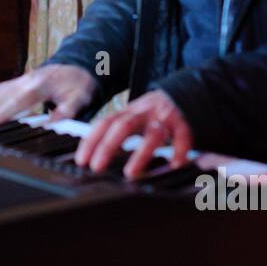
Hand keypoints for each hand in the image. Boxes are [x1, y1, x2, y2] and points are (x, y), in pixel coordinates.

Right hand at [0, 64, 98, 128]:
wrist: (80, 65)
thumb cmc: (80, 85)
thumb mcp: (81, 98)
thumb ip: (68, 110)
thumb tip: (52, 123)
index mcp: (40, 86)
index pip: (17, 101)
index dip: (1, 114)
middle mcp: (25, 81)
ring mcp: (19, 80)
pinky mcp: (16, 83)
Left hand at [76, 89, 192, 178]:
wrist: (185, 92)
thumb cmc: (155, 114)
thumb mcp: (134, 118)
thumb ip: (119, 134)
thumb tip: (97, 157)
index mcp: (128, 112)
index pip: (104, 123)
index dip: (91, 140)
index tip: (81, 160)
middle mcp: (144, 113)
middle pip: (123, 126)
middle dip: (108, 146)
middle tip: (96, 167)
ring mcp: (164, 118)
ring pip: (152, 134)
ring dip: (140, 154)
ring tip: (130, 173)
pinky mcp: (184, 124)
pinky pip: (182, 138)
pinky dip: (179, 152)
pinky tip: (173, 166)